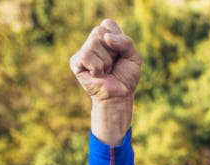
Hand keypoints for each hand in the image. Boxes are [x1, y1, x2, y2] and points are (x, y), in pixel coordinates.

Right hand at [69, 19, 140, 144]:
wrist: (119, 95)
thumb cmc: (126, 76)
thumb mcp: (134, 57)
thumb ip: (125, 42)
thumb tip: (106, 37)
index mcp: (106, 36)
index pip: (108, 24)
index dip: (117, 39)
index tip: (120, 53)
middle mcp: (93, 42)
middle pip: (99, 31)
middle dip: (112, 50)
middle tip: (113, 63)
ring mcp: (83, 51)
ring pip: (93, 43)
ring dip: (105, 61)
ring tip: (106, 70)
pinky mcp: (75, 62)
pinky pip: (86, 56)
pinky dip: (97, 67)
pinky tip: (97, 74)